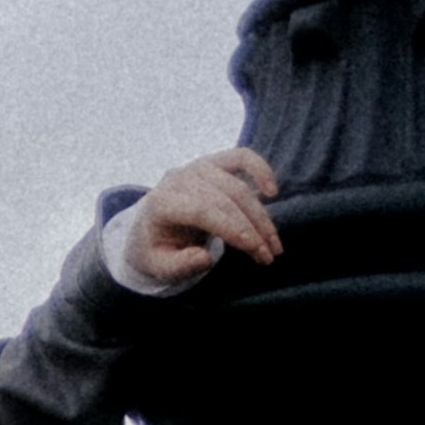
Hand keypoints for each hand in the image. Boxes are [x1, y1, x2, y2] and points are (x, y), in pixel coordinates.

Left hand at [116, 148, 281, 289]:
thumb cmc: (158, 248)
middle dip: (252, 229)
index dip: (232, 227)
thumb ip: (179, 266)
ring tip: (274, 244)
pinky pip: (240, 157)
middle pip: (225, 200)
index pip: (202, 210)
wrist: (150, 225)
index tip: (254, 248)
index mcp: (161, 204)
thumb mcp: (160, 267)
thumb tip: (205, 258)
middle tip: (268, 256)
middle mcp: (178, 179)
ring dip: (261, 216)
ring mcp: (196, 168)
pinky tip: (272, 191)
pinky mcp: (212, 163)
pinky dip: (260, 169)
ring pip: (238, 187)